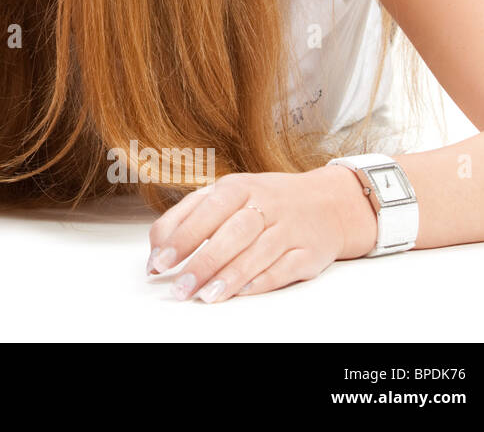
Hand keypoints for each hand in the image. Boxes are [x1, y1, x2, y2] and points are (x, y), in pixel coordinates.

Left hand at [144, 166, 378, 302]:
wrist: (327, 202)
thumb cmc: (262, 201)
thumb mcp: (225, 195)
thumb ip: (187, 216)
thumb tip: (156, 250)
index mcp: (238, 186)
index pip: (205, 210)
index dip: (180, 238)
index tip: (160, 262)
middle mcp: (266, 204)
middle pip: (232, 234)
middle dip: (203, 263)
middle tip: (179, 288)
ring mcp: (290, 228)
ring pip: (258, 254)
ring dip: (229, 277)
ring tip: (205, 296)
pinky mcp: (310, 252)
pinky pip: (284, 269)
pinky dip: (261, 281)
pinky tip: (240, 292)